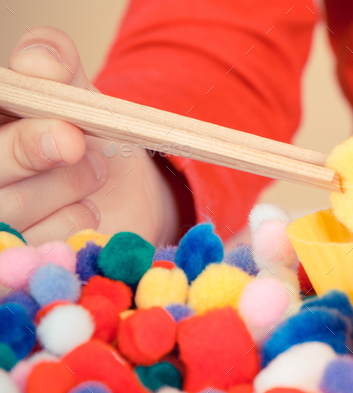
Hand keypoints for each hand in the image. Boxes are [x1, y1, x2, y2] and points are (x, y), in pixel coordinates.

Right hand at [1, 27, 179, 244]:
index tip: (65, 127)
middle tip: (76, 143)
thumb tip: (38, 61)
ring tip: (96, 170)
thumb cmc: (89, 134)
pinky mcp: (17, 258)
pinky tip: (89, 208)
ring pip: (7, 210)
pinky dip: (75, 220)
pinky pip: (37, 244)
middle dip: (29, 151)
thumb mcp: (78, 93)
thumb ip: (57, 65)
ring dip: (65, 185)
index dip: (17, 135)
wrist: (123, 190)